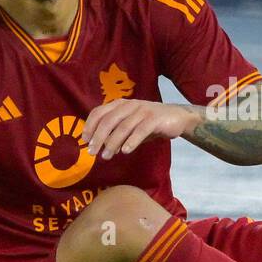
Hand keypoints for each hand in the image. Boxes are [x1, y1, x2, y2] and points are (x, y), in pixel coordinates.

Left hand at [81, 99, 197, 159]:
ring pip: (123, 127)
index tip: (84, 140)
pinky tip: (125, 151)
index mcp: (120, 104)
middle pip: (108, 120)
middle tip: (92, 152)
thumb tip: (103, 149)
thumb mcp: (130, 126)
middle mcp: (129, 105)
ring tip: (106, 156)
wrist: (177, 117)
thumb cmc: (150, 123)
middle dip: (98, 137)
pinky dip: (131, 141)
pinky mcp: (154, 119)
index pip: (99, 112)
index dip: (90, 125)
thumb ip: (117, 134)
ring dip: (112, 143)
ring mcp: (142, 111)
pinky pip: (140, 130)